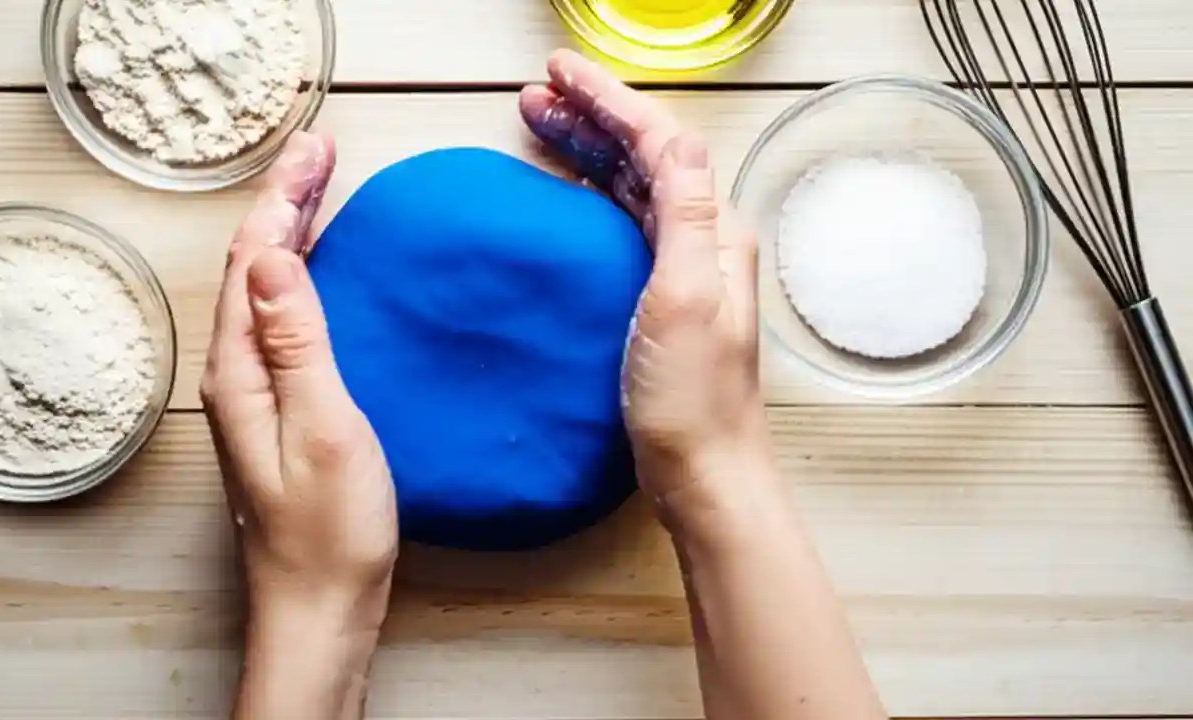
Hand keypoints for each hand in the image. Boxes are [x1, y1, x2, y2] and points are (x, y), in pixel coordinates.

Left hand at [201, 131, 397, 612]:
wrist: (321, 608)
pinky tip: (318, 274)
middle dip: (283, 205)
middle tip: (319, 151)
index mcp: (240, 374)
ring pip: (264, 293)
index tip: (314, 149)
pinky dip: (300, 279)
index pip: (250, 264)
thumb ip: (295, 343)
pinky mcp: (280, 411)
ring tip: (318, 190)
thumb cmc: (328, 532)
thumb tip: (267, 258)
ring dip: (290, 235)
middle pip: (250, 271)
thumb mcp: (322, 428)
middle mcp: (237, 378)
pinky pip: (282, 322)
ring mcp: (256, 396)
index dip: (281, 200)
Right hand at [520, 50, 767, 509]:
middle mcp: (703, 240)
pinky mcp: (660, 300)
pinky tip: (567, 191)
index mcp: (713, 231)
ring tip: (541, 122)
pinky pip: (623, 223)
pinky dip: (591, 194)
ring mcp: (683, 270)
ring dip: (589, 149)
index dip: (609, 101)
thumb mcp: (685, 299)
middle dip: (593, 116)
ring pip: (632, 186)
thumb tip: (674, 138)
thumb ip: (683, 215)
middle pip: (646, 155)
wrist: (705, 474)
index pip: (661, 141)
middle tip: (537, 93)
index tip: (559, 74)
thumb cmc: (692, 400)